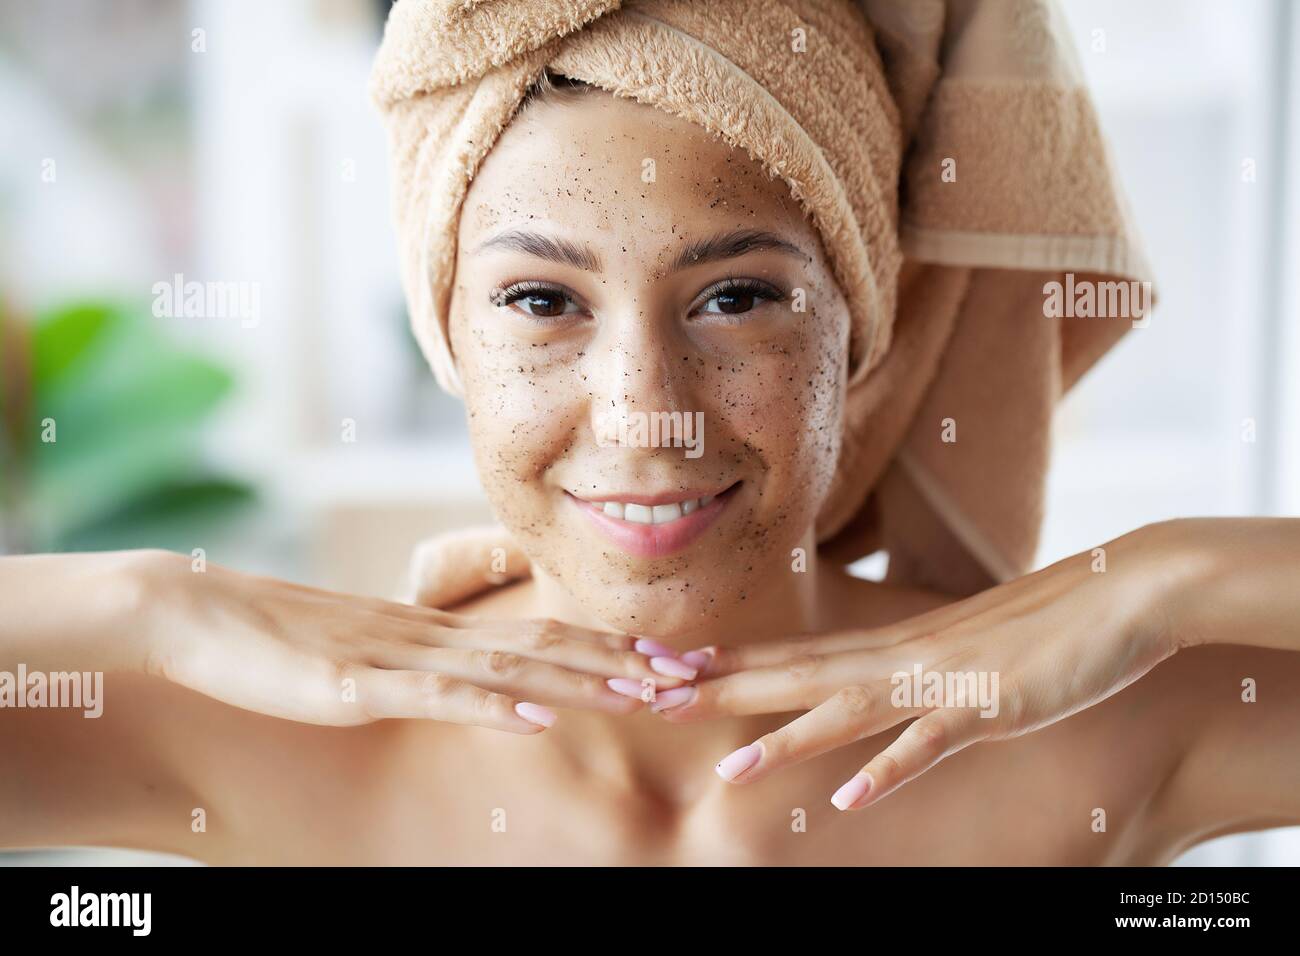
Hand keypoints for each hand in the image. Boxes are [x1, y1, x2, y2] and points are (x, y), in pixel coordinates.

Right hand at [130, 550, 681, 731]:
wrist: (195, 612)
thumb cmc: (276, 636)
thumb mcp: (361, 651)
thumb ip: (414, 662)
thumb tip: (462, 678)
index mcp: (435, 629)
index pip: (538, 633)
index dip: (607, 646)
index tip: (665, 659)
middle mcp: (431, 635)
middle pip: (543, 645)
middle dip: (620, 663)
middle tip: (688, 676)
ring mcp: (396, 657)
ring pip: (506, 669)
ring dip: (579, 682)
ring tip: (641, 693)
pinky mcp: (354, 686)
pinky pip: (433, 696)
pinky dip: (490, 707)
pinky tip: (537, 719)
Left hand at [656, 522, 1193, 808]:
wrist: (1123, 591)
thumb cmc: (1043, 623)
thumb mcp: (963, 650)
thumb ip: (917, 671)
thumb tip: (878, 684)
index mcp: (892, 646)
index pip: (795, 655)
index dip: (729, 663)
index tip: (668, 666)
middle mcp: (902, 658)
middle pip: (798, 676)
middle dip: (724, 690)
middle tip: (656, 695)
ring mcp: (943, 681)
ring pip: (849, 710)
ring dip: (789, 739)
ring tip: (732, 768)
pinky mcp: (990, 704)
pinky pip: (933, 743)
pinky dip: (892, 768)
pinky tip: (854, 795)